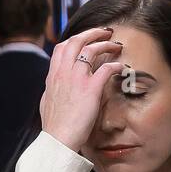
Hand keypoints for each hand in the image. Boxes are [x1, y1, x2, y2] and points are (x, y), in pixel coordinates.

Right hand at [39, 27, 126, 153]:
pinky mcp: (91, 89)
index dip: (75, 39)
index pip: (62, 47)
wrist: (58, 139)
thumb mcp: (47, 102)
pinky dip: (116, 65)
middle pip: (77, 41)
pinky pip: (106, 68)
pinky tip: (122, 67)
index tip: (85, 39)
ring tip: (116, 45)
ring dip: (106, 44)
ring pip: (91, 49)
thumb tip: (53, 87)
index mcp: (53, 76)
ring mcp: (76, 79)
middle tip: (105, 32)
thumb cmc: (54, 126)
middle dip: (92, 33)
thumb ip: (52, 90)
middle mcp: (63, 73)